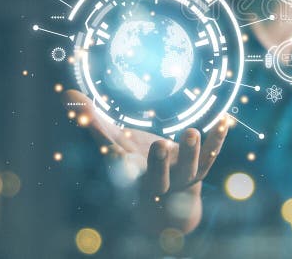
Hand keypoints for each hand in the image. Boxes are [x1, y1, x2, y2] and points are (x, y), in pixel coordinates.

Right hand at [63, 90, 227, 232]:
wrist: (168, 197)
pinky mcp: (202, 169)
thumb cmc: (138, 162)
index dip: (118, 159)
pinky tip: (225, 121)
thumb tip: (67, 93)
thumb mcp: (115, 142)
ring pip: (190, 168)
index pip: (122, 166)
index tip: (115, 151)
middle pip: (158, 176)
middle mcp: (159, 180)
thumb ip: (93, 120)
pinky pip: (213, 155)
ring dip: (192, 152)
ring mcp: (183, 177)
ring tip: (191, 132)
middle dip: (159, 164)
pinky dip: (218, 139)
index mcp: (133, 174)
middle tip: (159, 146)